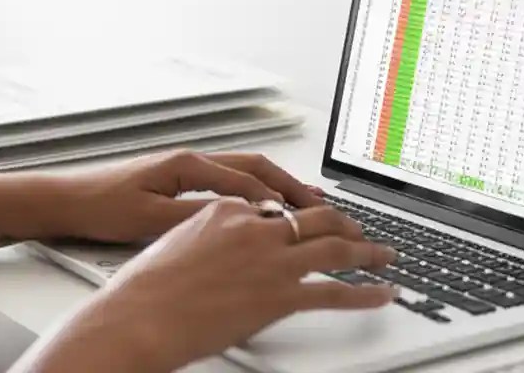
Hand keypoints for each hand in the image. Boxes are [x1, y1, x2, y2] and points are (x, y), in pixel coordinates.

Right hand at [42, 200, 396, 371]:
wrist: (139, 317)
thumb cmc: (145, 289)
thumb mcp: (175, 241)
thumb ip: (209, 236)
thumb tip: (221, 247)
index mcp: (227, 209)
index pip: (274, 207)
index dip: (299, 216)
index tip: (311, 221)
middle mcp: (255, 227)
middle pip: (315, 217)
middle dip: (344, 223)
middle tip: (360, 230)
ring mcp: (271, 260)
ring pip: (335, 247)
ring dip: (367, 251)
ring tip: (384, 255)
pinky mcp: (280, 296)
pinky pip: (334, 292)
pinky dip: (364, 292)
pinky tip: (380, 292)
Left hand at [55, 150, 324, 242]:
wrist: (65, 200)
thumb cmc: (99, 206)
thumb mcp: (149, 219)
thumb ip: (196, 218)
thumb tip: (236, 219)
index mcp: (186, 164)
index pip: (248, 179)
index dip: (280, 200)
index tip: (305, 216)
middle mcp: (190, 158)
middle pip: (255, 166)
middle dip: (290, 184)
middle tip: (320, 204)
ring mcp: (186, 166)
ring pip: (245, 170)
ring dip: (275, 185)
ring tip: (303, 203)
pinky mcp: (179, 178)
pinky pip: (229, 179)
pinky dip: (255, 190)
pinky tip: (263, 207)